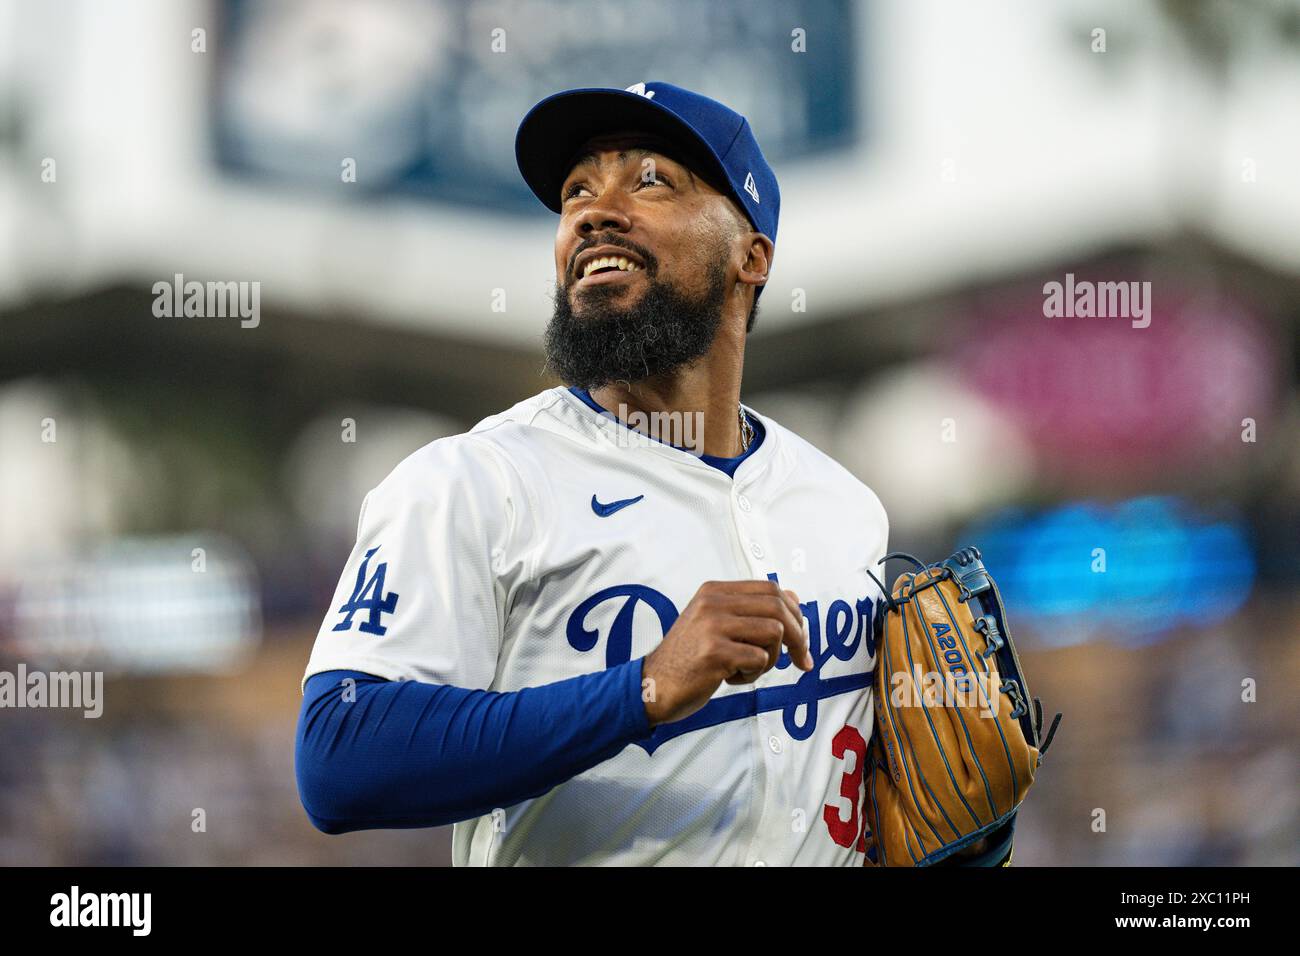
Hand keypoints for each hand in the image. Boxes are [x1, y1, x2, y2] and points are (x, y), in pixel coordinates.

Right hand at [640, 579, 812, 726]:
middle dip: (798, 637)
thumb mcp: (714, 623)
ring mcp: (713, 626)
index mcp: (715, 591)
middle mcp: (713, 602)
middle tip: (801, 660)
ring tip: (748, 669)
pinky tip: (730, 678)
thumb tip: (794, 598)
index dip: (795, 613)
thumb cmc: (689, 658)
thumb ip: (749, 610)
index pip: (771, 589)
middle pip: (778, 608)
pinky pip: (759, 660)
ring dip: (771, 658)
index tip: (801, 638)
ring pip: (773, 633)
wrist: (653, 685)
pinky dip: (753, 674)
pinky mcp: (714, 652)